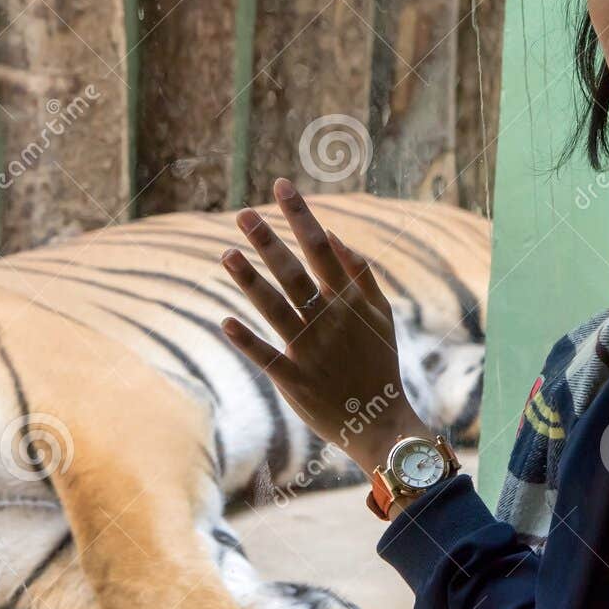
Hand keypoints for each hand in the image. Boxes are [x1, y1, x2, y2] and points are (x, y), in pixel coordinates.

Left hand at [218, 178, 431, 476]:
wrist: (382, 423)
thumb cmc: (379, 364)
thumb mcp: (381, 315)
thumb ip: (361, 276)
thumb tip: (335, 236)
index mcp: (348, 301)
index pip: (321, 247)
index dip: (301, 215)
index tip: (281, 185)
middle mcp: (328, 321)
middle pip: (294, 273)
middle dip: (268, 242)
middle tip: (243, 213)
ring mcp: (311, 351)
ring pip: (276, 310)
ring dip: (251, 282)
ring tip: (226, 255)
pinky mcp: (296, 382)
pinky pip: (268, 358)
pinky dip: (247, 341)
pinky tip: (226, 322)